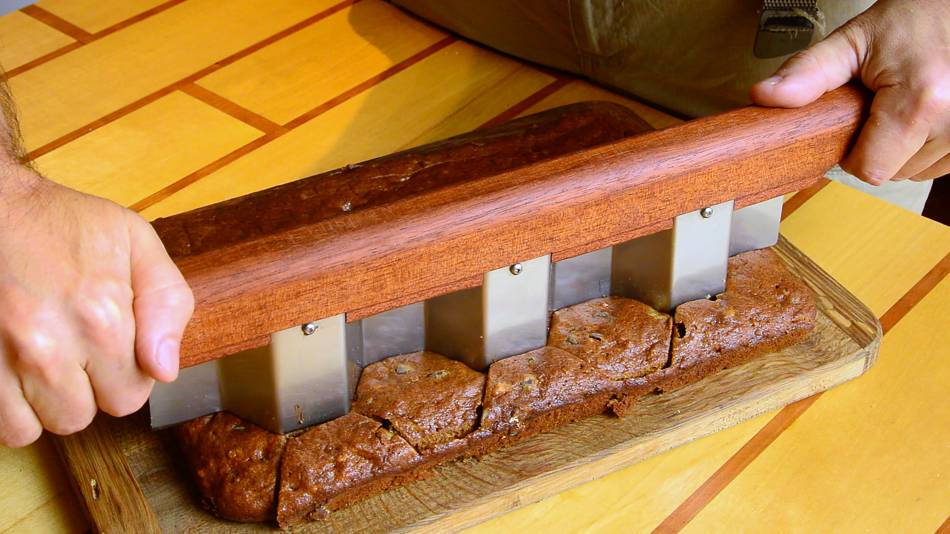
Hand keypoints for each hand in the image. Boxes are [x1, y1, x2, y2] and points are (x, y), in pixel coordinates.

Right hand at [0, 169, 192, 446]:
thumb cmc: (64, 225)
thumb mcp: (136, 244)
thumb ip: (167, 304)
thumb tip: (164, 370)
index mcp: (101, 316)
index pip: (129, 396)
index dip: (123, 373)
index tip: (108, 344)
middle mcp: (49, 345)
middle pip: (83, 416)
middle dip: (83, 389)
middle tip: (70, 346)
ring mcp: (1, 359)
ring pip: (39, 427)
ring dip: (43, 401)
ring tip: (40, 355)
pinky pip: (2, 427)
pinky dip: (8, 408)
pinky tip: (14, 369)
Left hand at [750, 0, 949, 184]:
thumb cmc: (912, 19)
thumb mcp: (851, 41)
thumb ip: (808, 73)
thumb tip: (766, 96)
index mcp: (920, 101)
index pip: (870, 170)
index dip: (852, 154)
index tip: (853, 126)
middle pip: (892, 173)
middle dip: (877, 146)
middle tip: (881, 105)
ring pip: (917, 171)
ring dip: (903, 148)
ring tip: (904, 104)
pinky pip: (939, 164)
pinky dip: (926, 145)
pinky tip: (922, 114)